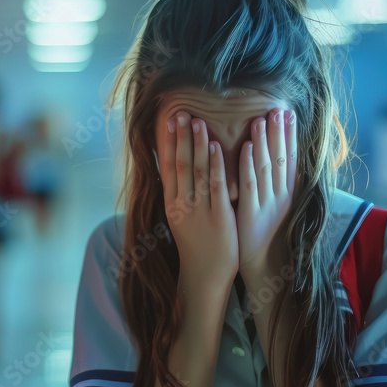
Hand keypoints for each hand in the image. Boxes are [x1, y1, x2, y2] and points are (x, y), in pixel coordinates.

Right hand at [161, 111, 238, 292]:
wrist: (206, 274)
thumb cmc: (197, 245)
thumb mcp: (182, 218)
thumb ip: (181, 195)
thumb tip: (180, 170)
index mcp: (172, 204)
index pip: (168, 167)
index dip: (169, 143)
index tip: (169, 122)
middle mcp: (181, 205)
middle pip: (180, 165)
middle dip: (180, 137)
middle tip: (181, 113)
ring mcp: (199, 211)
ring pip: (196, 171)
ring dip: (197, 144)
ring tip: (197, 121)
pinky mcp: (217, 217)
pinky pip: (215, 186)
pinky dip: (214, 164)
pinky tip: (215, 146)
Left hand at [237, 108, 296, 281]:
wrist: (264, 266)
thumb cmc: (266, 234)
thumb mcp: (275, 206)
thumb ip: (274, 184)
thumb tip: (272, 160)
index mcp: (287, 194)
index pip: (290, 159)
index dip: (290, 136)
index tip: (288, 114)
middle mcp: (281, 196)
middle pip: (281, 158)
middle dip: (279, 133)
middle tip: (278, 108)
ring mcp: (268, 204)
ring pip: (265, 168)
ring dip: (262, 142)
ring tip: (261, 119)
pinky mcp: (251, 213)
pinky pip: (250, 185)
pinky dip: (247, 164)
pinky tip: (244, 147)